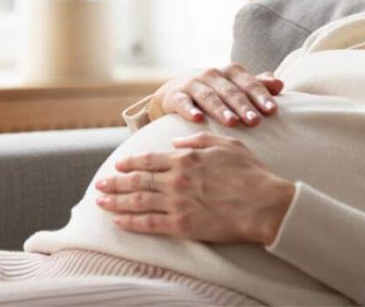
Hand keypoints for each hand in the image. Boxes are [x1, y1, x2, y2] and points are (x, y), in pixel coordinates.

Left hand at [94, 132, 295, 244]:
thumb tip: (176, 143)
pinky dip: (131, 222)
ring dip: (116, 202)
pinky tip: (118, 221)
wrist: (264, 204)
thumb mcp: (227, 144)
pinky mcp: (182, 225)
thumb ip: (198, 140)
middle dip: (115, 183)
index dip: (131, 163)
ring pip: (138, 201)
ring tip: (101, 202)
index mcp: (186, 158)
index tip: (118, 165)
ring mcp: (177, 203)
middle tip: (99, 185)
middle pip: (138, 180)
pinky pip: (149, 223)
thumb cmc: (251, 173)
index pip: (150, 160)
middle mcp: (176, 179)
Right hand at [149, 63, 283, 126]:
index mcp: (230, 72)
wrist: (176, 90)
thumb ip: (257, 85)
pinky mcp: (174, 95)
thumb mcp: (236, 86)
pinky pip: (182, 102)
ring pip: (208, 96)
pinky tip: (197, 119)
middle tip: (255, 121)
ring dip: (221, 109)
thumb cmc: (215, 90)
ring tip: (232, 122)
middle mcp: (212, 74)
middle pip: (230, 90)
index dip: (260, 95)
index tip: (272, 110)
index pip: (248, 82)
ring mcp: (192, 84)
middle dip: (243, 105)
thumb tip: (280, 84)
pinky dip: (189, 109)